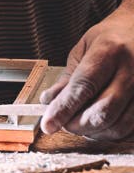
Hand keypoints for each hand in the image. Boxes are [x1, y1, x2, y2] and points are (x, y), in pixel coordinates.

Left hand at [40, 5, 133, 139]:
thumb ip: (67, 78)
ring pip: (119, 124)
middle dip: (77, 125)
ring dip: (94, 132)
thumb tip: (49, 102)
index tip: (48, 125)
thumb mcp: (82, 49)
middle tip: (63, 124)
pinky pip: (131, 127)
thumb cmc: (109, 39)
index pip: (83, 86)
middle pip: (103, 111)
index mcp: (109, 50)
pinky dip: (112, 133)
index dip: (64, 108)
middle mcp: (132, 69)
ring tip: (80, 125)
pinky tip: (100, 126)